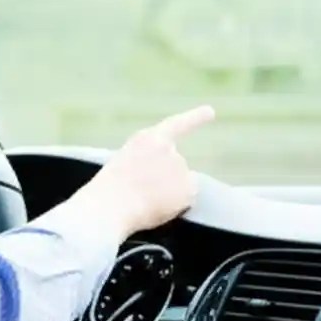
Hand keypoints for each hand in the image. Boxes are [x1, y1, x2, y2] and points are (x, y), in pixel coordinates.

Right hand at [76, 105, 214, 238]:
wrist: (110, 206)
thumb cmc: (110, 191)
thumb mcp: (124, 163)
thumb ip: (147, 164)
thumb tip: (166, 182)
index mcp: (147, 139)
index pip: (176, 125)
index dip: (194, 118)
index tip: (211, 112)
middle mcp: (168, 149)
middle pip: (175, 166)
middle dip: (164, 180)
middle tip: (141, 193)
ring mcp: (180, 167)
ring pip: (180, 185)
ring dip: (168, 194)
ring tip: (143, 201)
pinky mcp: (188, 187)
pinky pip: (186, 200)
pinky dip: (176, 207)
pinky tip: (157, 208)